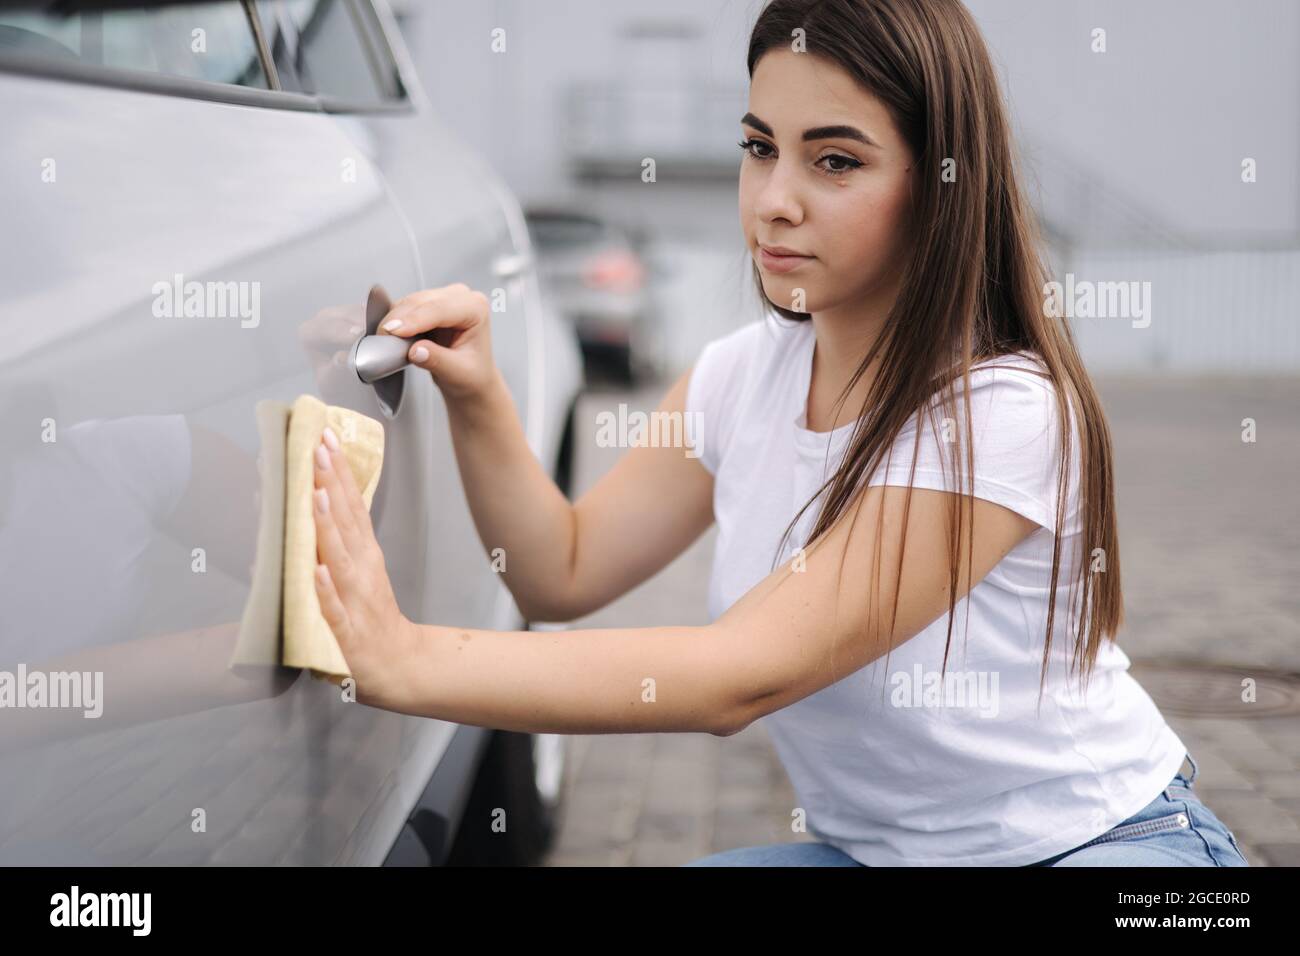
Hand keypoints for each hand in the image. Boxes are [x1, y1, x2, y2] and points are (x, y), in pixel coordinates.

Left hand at [311, 424, 416, 710]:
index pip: (351, 504)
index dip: (338, 470)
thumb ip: (337, 541)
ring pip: (339, 557)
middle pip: (346, 520)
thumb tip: (314, 501)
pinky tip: (318, 571)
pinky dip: (326, 590)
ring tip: (317, 493)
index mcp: (363, 555)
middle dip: (331, 481)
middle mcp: (362, 570)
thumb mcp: (358, 571)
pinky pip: (334, 609)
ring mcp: (355, 600)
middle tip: (318, 445)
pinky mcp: (347, 633)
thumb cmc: (372, 620)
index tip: (325, 436)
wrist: (400, 667)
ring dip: (328, 525)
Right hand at [377, 283, 496, 402]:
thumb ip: (437, 360)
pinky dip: (395, 319)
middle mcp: (461, 297)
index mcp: (476, 308)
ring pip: (410, 302)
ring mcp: (444, 298)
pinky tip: (391, 335)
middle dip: (399, 318)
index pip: (440, 309)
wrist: (472, 380)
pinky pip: (404, 307)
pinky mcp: (428, 304)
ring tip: (386, 340)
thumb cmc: (473, 375)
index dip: (414, 319)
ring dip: (394, 318)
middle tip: (382, 338)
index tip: (392, 331)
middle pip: (421, 301)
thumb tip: (415, 350)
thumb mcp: (458, 373)